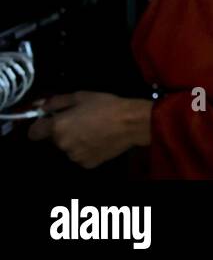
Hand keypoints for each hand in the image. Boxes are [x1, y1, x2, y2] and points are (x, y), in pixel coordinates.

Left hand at [27, 91, 152, 168]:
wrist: (131, 122)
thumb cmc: (106, 105)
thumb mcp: (81, 96)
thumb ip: (56, 102)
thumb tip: (40, 107)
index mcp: (58, 127)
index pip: (34, 132)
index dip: (40, 125)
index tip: (51, 120)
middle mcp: (62, 144)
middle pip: (54, 139)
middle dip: (63, 130)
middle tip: (82, 120)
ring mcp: (74, 156)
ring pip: (68, 147)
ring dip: (75, 140)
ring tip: (94, 130)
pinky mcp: (87, 164)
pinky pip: (81, 155)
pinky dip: (86, 149)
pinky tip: (100, 139)